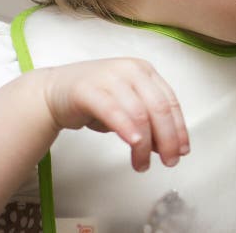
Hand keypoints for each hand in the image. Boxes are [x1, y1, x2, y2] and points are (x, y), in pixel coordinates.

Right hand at [39, 58, 189, 171]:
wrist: (52, 91)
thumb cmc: (95, 100)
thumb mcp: (128, 108)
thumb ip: (147, 122)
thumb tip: (167, 146)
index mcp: (145, 72)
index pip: (170, 102)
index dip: (179, 128)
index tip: (182, 150)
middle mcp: (131, 70)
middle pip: (158, 108)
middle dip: (167, 138)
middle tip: (169, 161)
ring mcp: (110, 77)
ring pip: (139, 112)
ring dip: (144, 144)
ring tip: (142, 164)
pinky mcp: (88, 89)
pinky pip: (113, 111)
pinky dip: (127, 128)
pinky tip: (134, 143)